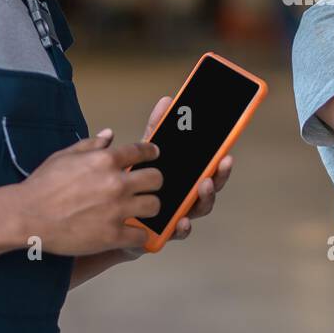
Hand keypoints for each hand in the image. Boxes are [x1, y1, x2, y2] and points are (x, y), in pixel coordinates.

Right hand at [14, 131, 162, 255]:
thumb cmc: (42, 186)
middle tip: (146, 188)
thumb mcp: (65, 156)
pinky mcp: (112, 235)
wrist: (26, 215)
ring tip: (139, 211)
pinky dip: (137, 235)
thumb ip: (91, 144)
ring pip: (154, 206)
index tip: (154, 156)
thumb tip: (109, 134)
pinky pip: (141, 236)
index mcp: (105, 160)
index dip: (151, 154)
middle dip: (153, 183)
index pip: (142, 151)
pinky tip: (130, 233)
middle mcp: (116, 183)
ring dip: (148, 208)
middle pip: (156, 179)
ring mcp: (116, 210)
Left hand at [141, 95, 234, 242]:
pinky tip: (182, 220)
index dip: (221, 163)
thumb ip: (156, 129)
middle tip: (221, 163)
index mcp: (186, 178)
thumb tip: (167, 101)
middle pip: (210, 188)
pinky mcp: (163, 231)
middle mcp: (186, 197)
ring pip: (199, 209)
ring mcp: (177, 214)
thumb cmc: (132, 181)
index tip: (226, 153)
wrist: (107, 213)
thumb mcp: (144, 152)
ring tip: (202, 185)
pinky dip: (183, 228)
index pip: (209, 170)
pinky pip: (177, 231)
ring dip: (206, 197)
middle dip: (219, 177)